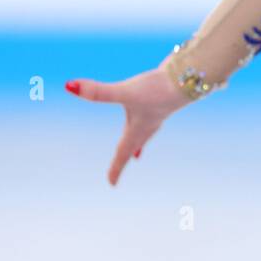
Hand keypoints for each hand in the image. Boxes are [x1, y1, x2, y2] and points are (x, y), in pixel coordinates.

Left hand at [65, 62, 189, 185]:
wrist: (191, 76)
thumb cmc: (159, 89)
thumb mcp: (125, 92)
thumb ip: (98, 92)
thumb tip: (69, 86)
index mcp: (138, 129)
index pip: (122, 154)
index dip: (115, 169)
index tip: (111, 183)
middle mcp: (148, 124)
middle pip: (134, 145)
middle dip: (127, 157)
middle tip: (121, 168)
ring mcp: (157, 112)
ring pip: (146, 133)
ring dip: (140, 143)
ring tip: (138, 152)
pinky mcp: (163, 100)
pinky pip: (153, 116)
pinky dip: (148, 123)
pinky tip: (150, 114)